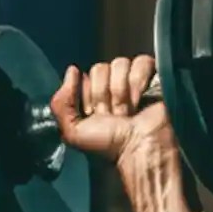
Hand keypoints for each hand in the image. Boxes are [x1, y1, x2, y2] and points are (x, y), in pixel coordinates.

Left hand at [50, 56, 175, 165]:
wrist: (137, 148)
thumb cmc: (106, 146)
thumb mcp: (71, 132)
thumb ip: (60, 103)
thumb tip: (72, 70)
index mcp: (90, 96)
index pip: (82, 76)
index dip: (87, 95)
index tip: (93, 114)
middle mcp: (109, 87)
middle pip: (100, 69)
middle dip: (104, 95)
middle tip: (111, 115)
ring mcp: (130, 81)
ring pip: (119, 64)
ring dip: (121, 92)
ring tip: (126, 112)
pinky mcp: (152, 77)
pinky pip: (141, 62)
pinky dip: (139, 81)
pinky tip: (140, 101)